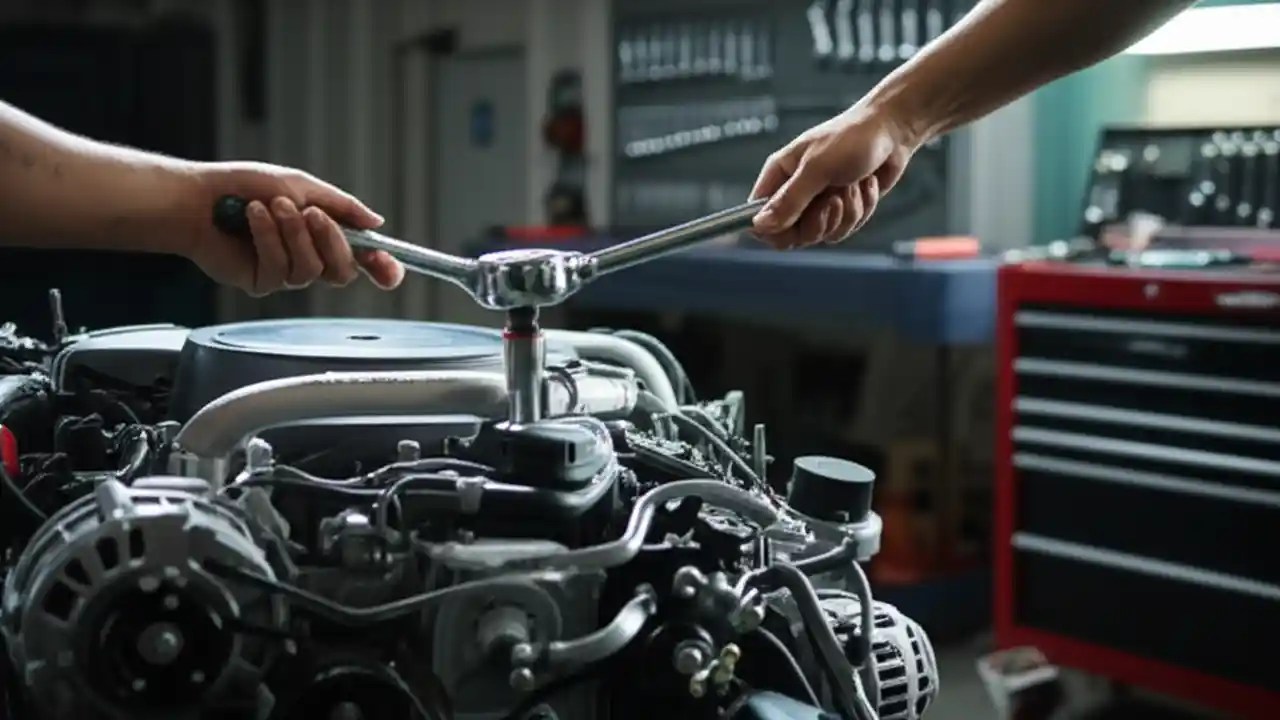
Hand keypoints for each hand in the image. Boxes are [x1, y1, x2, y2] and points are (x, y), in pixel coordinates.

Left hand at [184, 161, 404, 295]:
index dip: (382, 268)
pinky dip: (267, 238)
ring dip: (292, 233)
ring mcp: (285, 274)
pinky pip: (278, 269)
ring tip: (271, 206)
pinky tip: (251, 217)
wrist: (199, 197)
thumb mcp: (301, 185)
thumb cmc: (246, 186)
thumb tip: (377, 222)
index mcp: (323, 235)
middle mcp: (308, 258)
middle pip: (342, 271)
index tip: (390, 269)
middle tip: (310, 213)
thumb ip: (342, 206)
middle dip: (330, 240)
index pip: (362, 260)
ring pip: (310, 269)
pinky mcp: (260, 282)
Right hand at [750, 104, 917, 249]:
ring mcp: (820, 202)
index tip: (794, 226)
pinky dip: (862, 209)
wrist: (892, 131)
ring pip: (824, 234)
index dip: (773, 231)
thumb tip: (759, 225)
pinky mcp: (843, 209)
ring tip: (853, 185)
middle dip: (820, 222)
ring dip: (846, 213)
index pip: (759, 218)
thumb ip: (789, 200)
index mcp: (779, 176)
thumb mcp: (817, 168)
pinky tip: (866, 186)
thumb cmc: (852, 138)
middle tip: (833, 199)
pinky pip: (846, 228)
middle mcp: (796, 192)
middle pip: (793, 235)